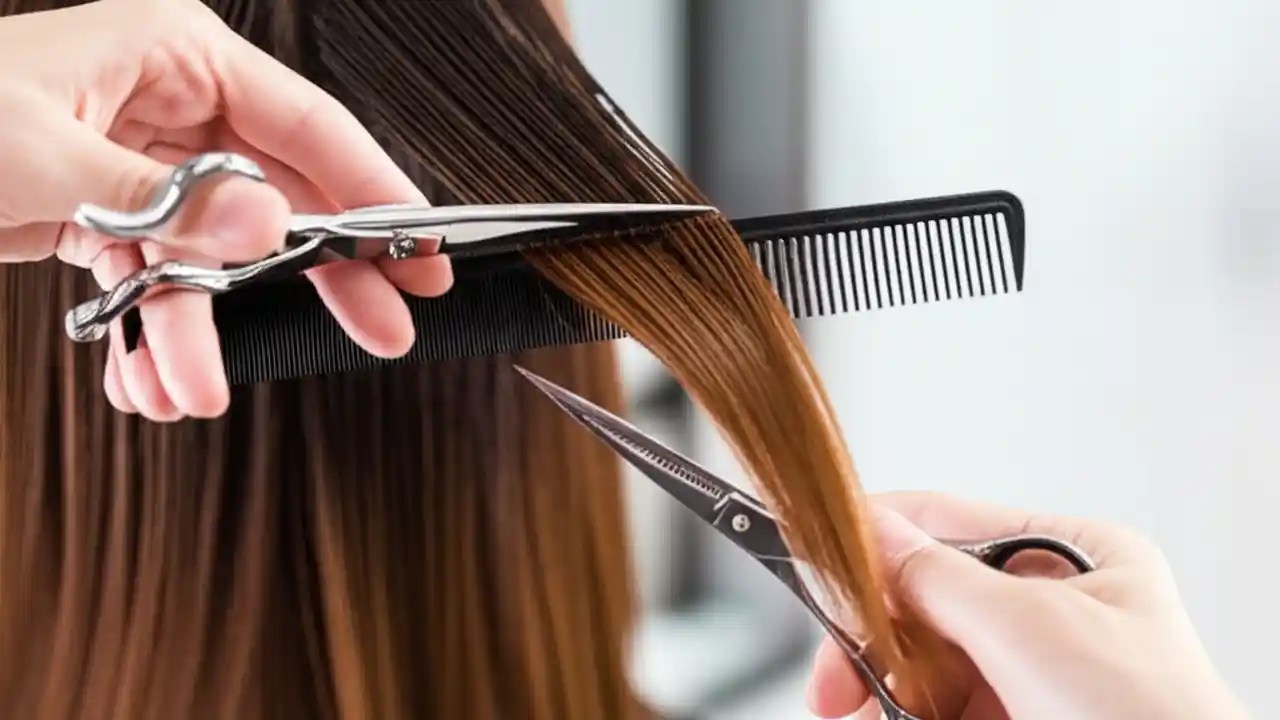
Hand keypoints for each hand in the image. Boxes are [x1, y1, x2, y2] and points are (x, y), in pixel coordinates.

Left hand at [0, 0, 451, 420]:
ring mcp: (147, 160)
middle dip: (320, 275)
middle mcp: (174, 102)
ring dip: (205, 329)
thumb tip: (268, 229)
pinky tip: (145, 378)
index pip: (308, 124)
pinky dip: (155, 330)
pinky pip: (161, 276)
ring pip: (216, 254)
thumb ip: (165, 200)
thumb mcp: (43, 155)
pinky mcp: (116, 211)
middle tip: (380, 329)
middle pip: (283, 193)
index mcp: (177, 52)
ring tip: (194, 389)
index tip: (422, 250)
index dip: (375, 191)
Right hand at [806, 492, 1247, 718]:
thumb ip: (937, 576)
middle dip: (872, 636)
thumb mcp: (1030, 629)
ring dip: (882, 686)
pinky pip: (939, 704)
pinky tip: (882, 718)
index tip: (812, 550)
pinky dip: (904, 711)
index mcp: (1074, 556)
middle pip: (926, 598)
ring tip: (853, 712)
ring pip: (925, 660)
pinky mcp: (1016, 718)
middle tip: (831, 680)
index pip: (950, 522)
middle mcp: (1053, 606)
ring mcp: (1034, 670)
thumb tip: (866, 526)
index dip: (876, 534)